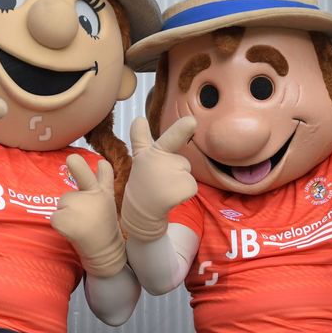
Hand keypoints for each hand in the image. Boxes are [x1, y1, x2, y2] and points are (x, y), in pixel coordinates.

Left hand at [50, 155, 126, 277]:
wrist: (105, 255)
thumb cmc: (103, 230)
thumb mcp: (107, 205)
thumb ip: (101, 184)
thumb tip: (101, 163)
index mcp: (104, 194)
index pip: (105, 175)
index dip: (102, 168)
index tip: (101, 162)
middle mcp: (94, 197)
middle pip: (82, 176)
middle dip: (76, 165)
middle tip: (71, 158)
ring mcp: (80, 208)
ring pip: (62, 202)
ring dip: (66, 213)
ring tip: (80, 225)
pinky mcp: (66, 219)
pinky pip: (55, 217)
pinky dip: (60, 225)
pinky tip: (73, 233)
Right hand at [120, 116, 198, 241]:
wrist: (142, 214)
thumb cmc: (145, 182)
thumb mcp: (141, 159)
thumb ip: (141, 138)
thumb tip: (139, 118)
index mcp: (147, 154)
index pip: (143, 139)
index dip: (146, 129)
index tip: (141, 119)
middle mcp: (155, 163)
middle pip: (182, 161)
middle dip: (176, 170)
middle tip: (160, 181)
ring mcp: (167, 177)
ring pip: (187, 173)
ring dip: (180, 182)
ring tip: (163, 189)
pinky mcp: (179, 190)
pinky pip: (192, 187)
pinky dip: (184, 194)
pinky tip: (170, 198)